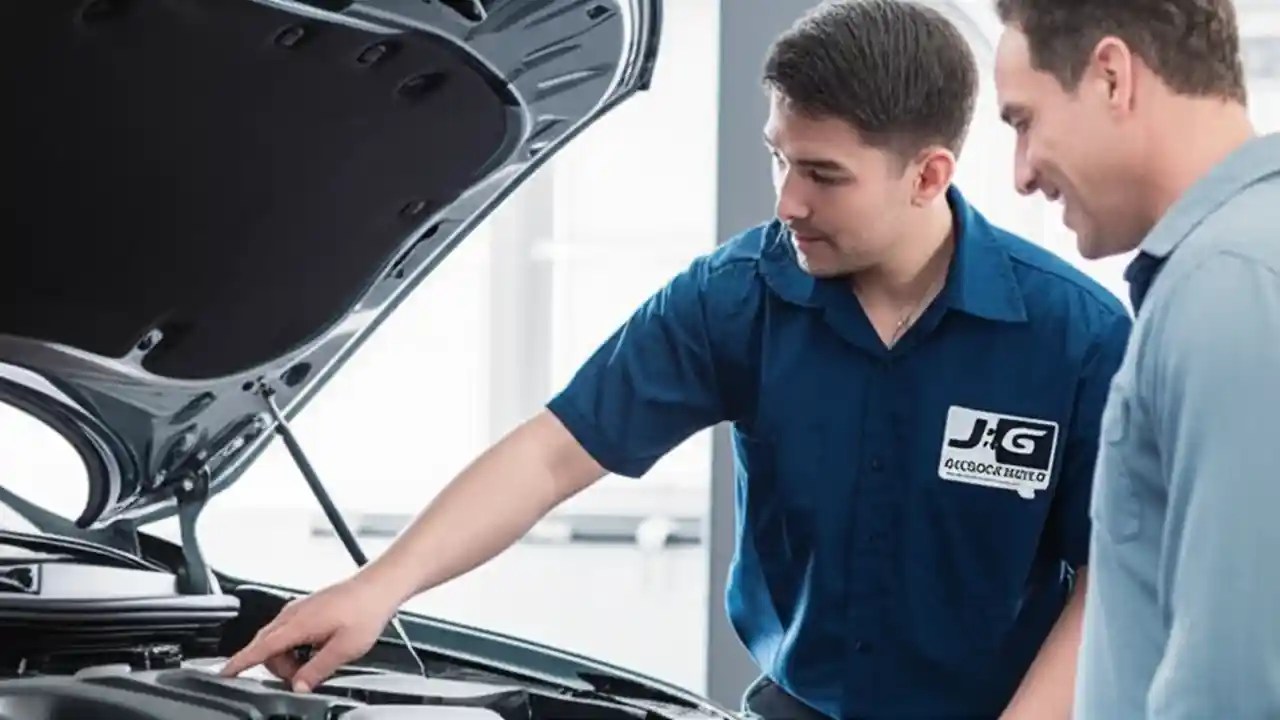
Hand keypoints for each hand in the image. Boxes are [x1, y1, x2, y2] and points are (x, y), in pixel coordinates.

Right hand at [219, 576, 398, 691]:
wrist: (379, 587)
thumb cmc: (365, 611)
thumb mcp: (343, 650)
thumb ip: (317, 671)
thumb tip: (298, 687)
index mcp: (297, 624)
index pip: (259, 648)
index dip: (240, 662)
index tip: (223, 673)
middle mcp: (292, 614)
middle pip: (267, 648)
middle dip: (278, 668)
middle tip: (304, 679)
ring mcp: (299, 609)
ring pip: (278, 640)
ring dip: (289, 658)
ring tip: (317, 661)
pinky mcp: (307, 609)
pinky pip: (289, 632)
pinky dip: (295, 646)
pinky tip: (317, 648)